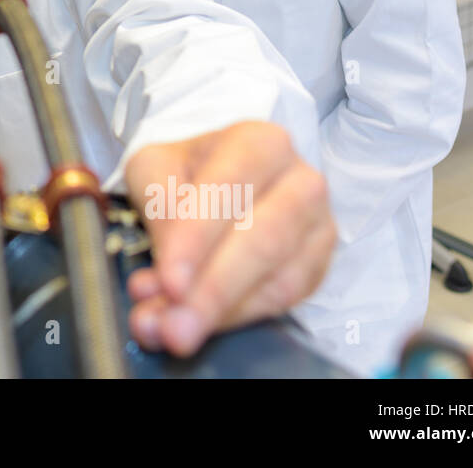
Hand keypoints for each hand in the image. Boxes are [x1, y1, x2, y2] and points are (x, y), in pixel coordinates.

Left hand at [121, 120, 335, 356]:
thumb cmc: (187, 170)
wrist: (218, 176)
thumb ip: (157, 211)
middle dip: (214, 291)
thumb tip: (162, 278)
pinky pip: (286, 300)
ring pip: (278, 279)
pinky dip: (242, 317)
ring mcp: (316, 223)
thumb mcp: (155, 169)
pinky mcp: (318, 262)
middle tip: (174, 327)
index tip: (169, 282)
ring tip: (175, 329)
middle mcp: (299, 180)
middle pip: (263, 241)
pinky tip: (206, 322)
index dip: (197, 241)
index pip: (228, 191)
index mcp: (258, 142)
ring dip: (223, 312)